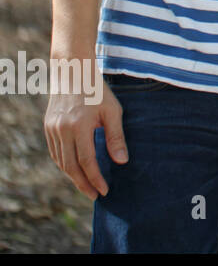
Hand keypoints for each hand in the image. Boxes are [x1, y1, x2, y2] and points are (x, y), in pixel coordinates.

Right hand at [44, 82, 125, 199]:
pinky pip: (55, 152)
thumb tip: (121, 161)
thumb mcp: (112, 111)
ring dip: (72, 176)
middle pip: (70, 166)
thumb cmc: (97, 90)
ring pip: (61, 161)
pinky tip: (75, 169)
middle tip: (95, 195)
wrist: (73, 70)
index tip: (104, 190)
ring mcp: (52, 129)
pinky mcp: (48, 126)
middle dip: (83, 183)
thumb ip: (116, 137)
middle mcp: (61, 130)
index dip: (95, 178)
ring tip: (86, 186)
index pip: (86, 161)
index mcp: (79, 126)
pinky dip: (64, 164)